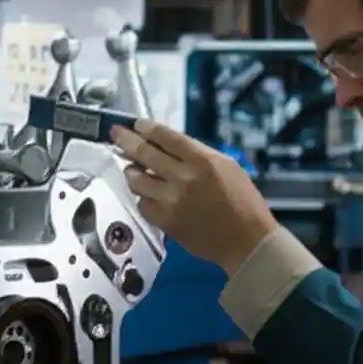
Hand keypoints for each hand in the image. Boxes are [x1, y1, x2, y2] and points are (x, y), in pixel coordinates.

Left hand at [111, 120, 278, 274]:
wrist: (246, 239)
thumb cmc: (242, 201)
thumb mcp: (227, 167)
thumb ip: (197, 155)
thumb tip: (168, 147)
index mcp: (202, 160)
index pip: (167, 137)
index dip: (147, 128)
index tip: (135, 124)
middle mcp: (183, 177)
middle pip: (144, 153)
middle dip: (126, 140)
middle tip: (116, 133)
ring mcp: (170, 199)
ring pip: (136, 179)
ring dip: (132, 172)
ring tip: (132, 169)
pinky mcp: (163, 220)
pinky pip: (142, 203)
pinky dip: (144, 197)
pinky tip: (150, 196)